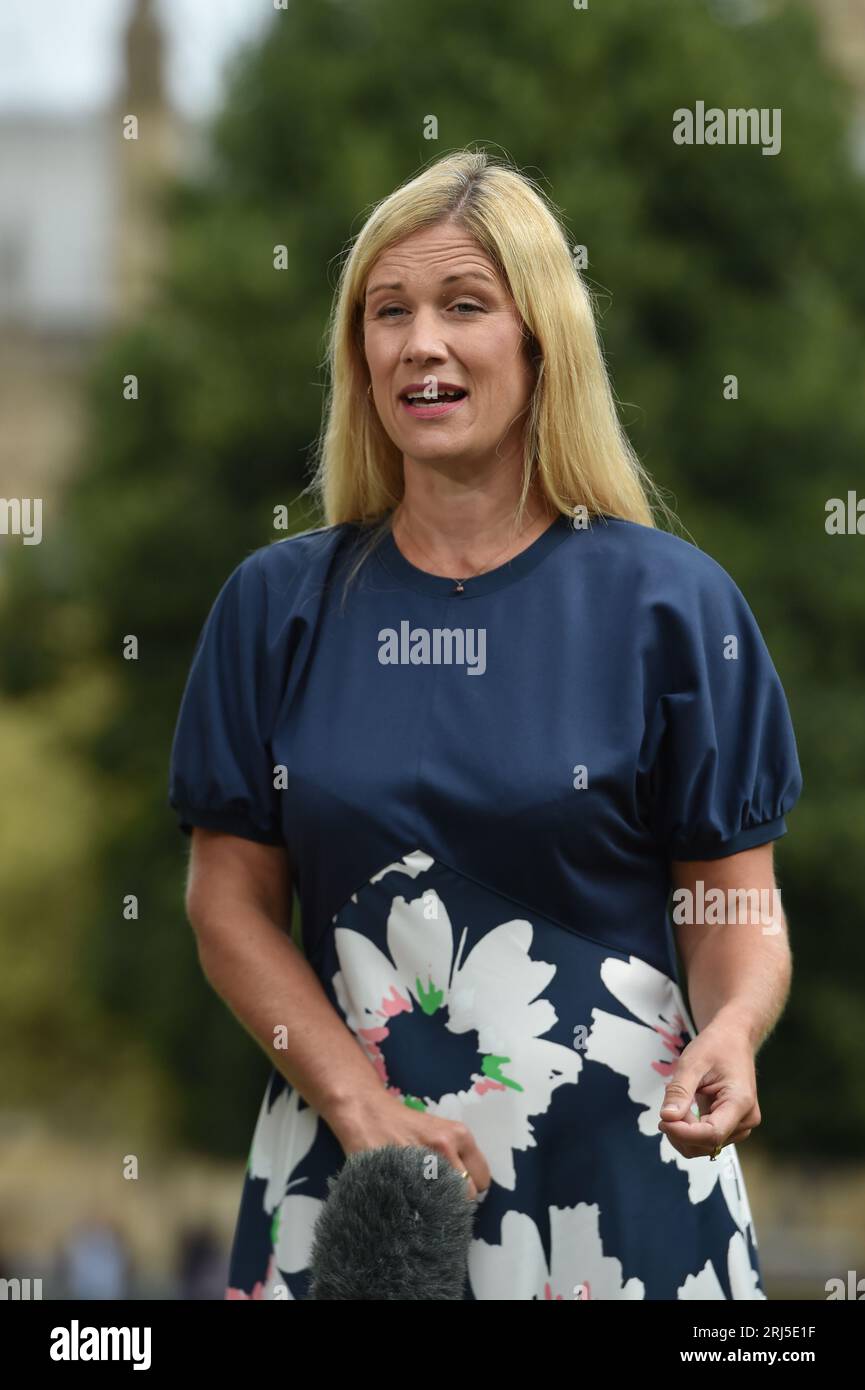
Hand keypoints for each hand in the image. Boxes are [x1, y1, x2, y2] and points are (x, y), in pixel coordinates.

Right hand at [324, 1089, 491, 1201]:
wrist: (367, 1112)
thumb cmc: (404, 1123)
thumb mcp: (437, 1131)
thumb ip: (455, 1155)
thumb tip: (468, 1189)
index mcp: (459, 1136)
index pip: (482, 1178)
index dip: (470, 1187)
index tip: (457, 1191)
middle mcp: (446, 1148)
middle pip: (468, 1196)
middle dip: (457, 1202)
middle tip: (440, 1200)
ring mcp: (423, 1164)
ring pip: (447, 1207)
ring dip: (439, 1211)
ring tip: (424, 1205)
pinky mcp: (400, 1176)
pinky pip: (419, 1209)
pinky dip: (416, 1214)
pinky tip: (407, 1206)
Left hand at [657, 1024, 760, 1158]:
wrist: (733, 1040)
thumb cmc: (716, 1046)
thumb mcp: (692, 1062)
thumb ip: (680, 1091)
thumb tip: (667, 1118)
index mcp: (740, 1102)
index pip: (712, 1134)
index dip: (684, 1133)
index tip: (663, 1122)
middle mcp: (745, 1120)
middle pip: (707, 1143)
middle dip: (681, 1131)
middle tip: (668, 1106)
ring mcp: (740, 1126)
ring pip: (704, 1146)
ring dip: (684, 1132)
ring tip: (679, 1104)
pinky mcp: (732, 1127)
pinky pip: (706, 1140)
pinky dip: (689, 1130)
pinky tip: (684, 1111)